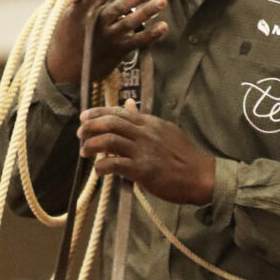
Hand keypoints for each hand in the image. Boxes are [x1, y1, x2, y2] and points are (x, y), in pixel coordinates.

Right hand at [46, 0, 168, 89]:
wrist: (63, 71)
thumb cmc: (66, 39)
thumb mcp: (69, 14)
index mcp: (85, 9)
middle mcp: (98, 22)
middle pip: (120, 5)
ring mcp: (109, 37)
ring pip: (131, 21)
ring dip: (149, 11)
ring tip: (162, 1)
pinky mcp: (117, 51)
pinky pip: (137, 41)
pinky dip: (152, 34)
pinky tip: (163, 27)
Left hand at [78, 104, 216, 205]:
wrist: (200, 176)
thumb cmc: (183, 157)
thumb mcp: (164, 131)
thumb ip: (144, 120)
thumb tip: (129, 104)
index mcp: (149, 123)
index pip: (119, 111)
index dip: (98, 112)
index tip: (84, 117)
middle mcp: (145, 133)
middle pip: (111, 122)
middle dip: (90, 127)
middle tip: (79, 134)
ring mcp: (143, 151)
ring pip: (110, 140)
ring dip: (92, 145)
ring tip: (83, 152)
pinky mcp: (143, 170)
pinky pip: (115, 164)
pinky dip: (102, 166)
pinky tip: (98, 170)